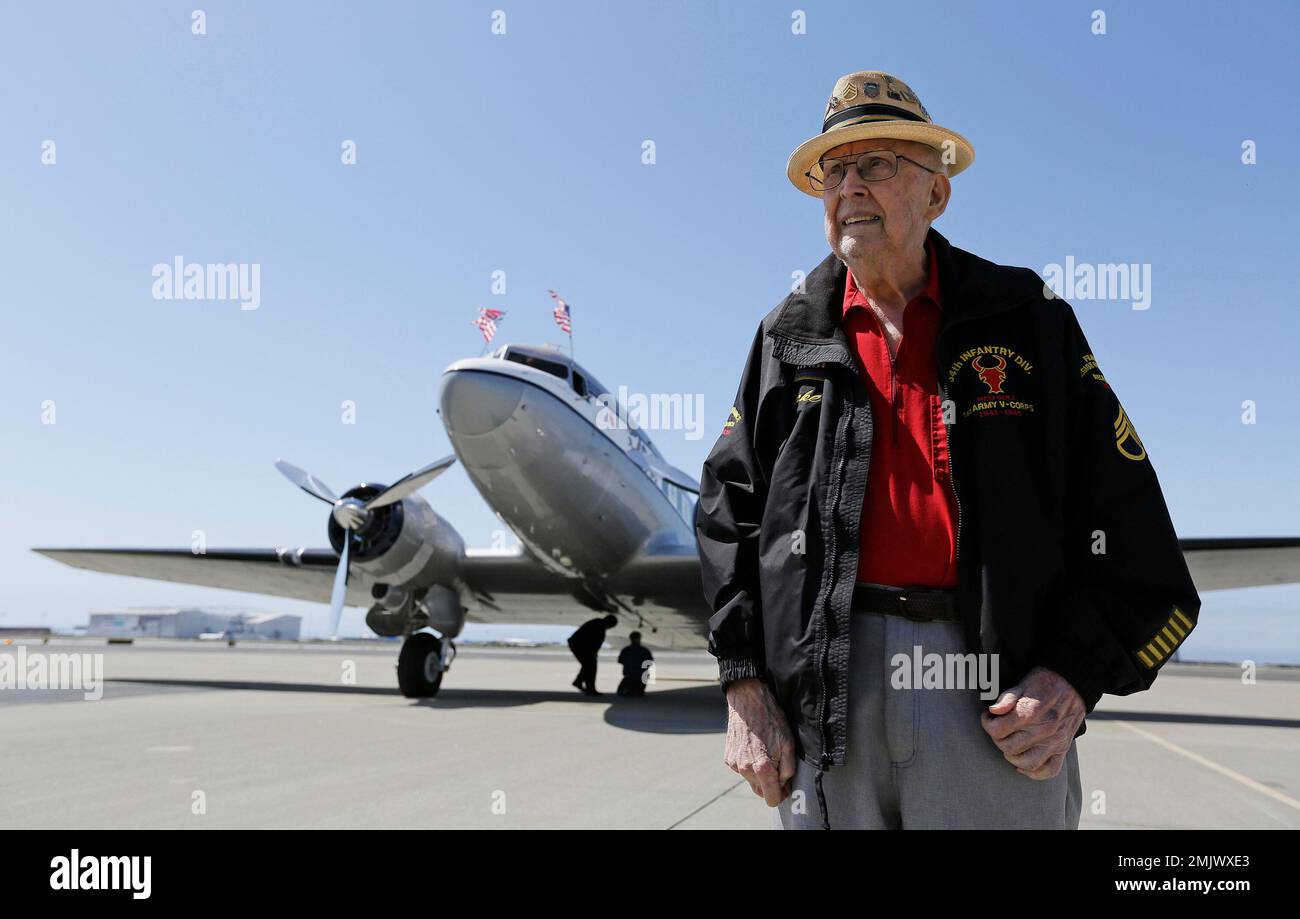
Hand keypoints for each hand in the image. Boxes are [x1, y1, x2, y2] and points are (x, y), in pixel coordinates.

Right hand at [724, 678, 795, 804]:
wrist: (747, 701)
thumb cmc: (771, 720)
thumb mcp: (788, 744)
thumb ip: (788, 770)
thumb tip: (783, 786)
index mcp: (761, 768)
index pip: (771, 799)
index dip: (780, 795)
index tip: (785, 787)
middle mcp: (745, 769)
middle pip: (760, 791)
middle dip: (770, 784)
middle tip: (778, 766)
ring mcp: (735, 764)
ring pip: (750, 780)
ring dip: (759, 774)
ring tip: (765, 751)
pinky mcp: (728, 758)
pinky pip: (742, 769)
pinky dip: (749, 764)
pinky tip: (753, 747)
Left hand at [981, 666, 1084, 779]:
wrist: (1072, 682)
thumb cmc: (1043, 683)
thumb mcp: (1022, 684)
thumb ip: (1006, 698)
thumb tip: (993, 711)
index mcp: (1029, 714)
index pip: (997, 731)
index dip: (987, 724)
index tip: (988, 718)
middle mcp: (1043, 731)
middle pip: (1008, 748)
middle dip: (997, 739)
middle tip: (998, 729)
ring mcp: (1055, 742)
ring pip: (1026, 763)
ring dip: (1012, 757)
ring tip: (1009, 745)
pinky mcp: (1063, 748)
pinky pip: (1049, 770)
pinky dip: (1034, 773)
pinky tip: (1022, 765)